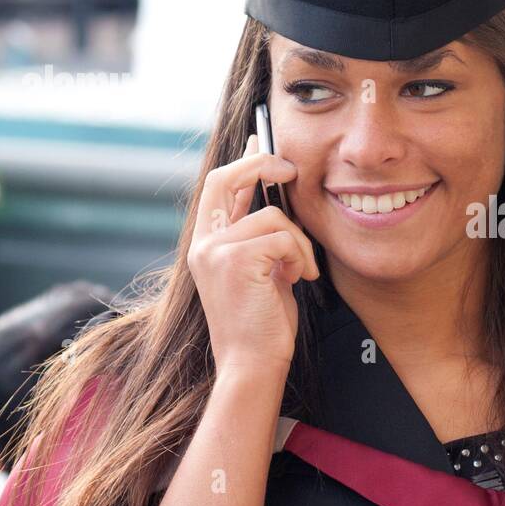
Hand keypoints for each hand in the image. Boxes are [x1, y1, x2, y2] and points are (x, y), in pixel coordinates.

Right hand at [187, 134, 319, 373]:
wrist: (252, 363)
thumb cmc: (262, 321)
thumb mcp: (260, 268)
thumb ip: (259, 234)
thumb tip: (275, 195)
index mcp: (206, 243)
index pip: (220, 185)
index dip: (244, 159)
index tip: (264, 141)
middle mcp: (203, 242)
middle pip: (227, 176)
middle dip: (263, 162)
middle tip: (291, 169)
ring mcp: (215, 250)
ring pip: (273, 215)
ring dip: (300, 241)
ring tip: (300, 270)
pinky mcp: (236, 259)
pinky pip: (284, 235)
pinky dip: (301, 255)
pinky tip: (298, 279)